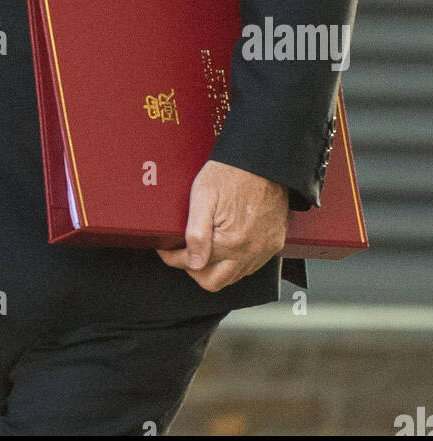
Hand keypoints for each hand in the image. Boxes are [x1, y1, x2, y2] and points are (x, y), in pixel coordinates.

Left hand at [157, 160, 288, 291]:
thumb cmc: (231, 172)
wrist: (263, 159)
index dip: (174, 258)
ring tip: (203, 248)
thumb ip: (196, 233)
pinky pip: (251, 266)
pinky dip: (235, 263)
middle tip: (183, 254)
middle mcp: (251, 251)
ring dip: (216, 268)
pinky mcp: (274, 243)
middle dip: (194, 270)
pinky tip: (225, 246)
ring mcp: (265, 249)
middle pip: (215, 282)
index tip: (166, 249)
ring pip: (234, 277)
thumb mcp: (203, 195)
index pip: (194, 265)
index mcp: (232, 242)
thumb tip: (194, 262)